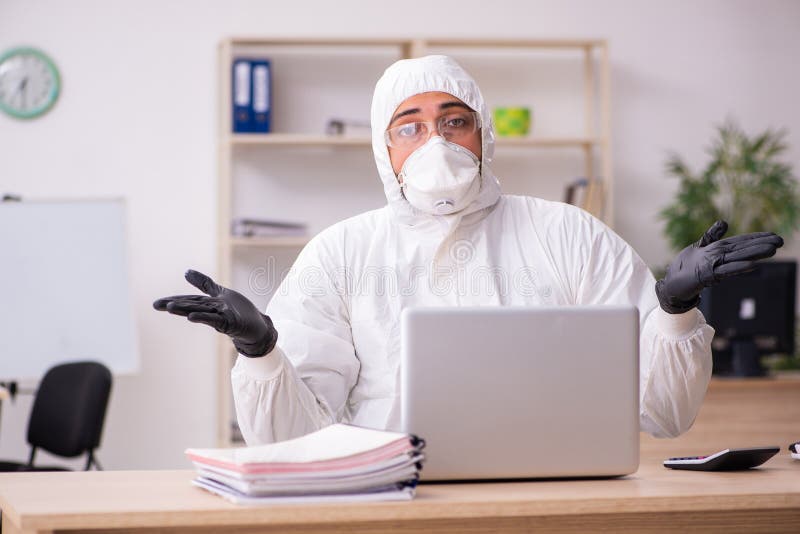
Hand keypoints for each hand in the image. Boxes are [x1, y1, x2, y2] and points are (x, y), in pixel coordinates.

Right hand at [153, 269, 277, 356]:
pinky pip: (215, 319)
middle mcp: (211, 311)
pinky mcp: (230, 323)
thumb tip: (186, 272)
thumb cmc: (238, 310)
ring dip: (185, 310)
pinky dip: (204, 317)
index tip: (155, 303)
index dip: (172, 300)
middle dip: (174, 305)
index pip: (187, 300)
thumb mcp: (219, 293)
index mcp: (207, 304)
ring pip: (200, 311)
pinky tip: (192, 316)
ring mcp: (220, 317)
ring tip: (170, 308)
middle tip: (156, 305)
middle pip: (191, 306)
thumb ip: (203, 284)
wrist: (257, 326)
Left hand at [656, 220, 783, 313]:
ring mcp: (714, 267)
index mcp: (719, 250)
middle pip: (743, 249)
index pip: (741, 241)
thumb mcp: (699, 246)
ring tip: (772, 250)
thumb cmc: (687, 266)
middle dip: (761, 245)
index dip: (757, 238)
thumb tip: (725, 222)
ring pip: (737, 258)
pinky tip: (751, 264)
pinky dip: (737, 267)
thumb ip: (712, 236)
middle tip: (780, 242)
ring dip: (754, 254)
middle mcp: (719, 258)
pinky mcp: (707, 276)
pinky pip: (724, 270)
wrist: (672, 284)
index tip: (774, 235)